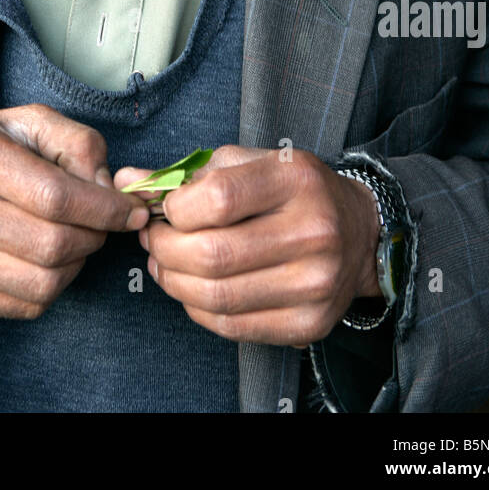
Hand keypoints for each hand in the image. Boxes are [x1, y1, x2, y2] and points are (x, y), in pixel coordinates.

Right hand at [0, 103, 148, 318]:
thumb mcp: (28, 121)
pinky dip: (53, 286)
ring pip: (44, 284)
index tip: (132, 211)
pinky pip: (26, 306)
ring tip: (74, 239)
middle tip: (100, 223)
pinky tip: (48, 260)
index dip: (106, 209)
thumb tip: (109, 189)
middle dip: (94, 237)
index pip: (58, 197)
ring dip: (77, 265)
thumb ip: (78, 143)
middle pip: (54, 244)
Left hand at [113, 145, 381, 347]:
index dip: (175, 208)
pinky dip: (197, 309)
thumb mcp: (250, 164)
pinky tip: (190, 288)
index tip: (165, 208)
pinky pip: (232, 326)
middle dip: (164, 249)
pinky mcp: (309, 324)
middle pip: (212, 254)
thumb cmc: (294, 191)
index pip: (218, 199)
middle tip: (153, 238)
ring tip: (164, 263)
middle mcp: (312, 231)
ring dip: (173, 281)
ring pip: (217, 296)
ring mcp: (314, 283)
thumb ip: (189, 173)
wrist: (360, 234)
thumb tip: (127, 182)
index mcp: (296, 180)